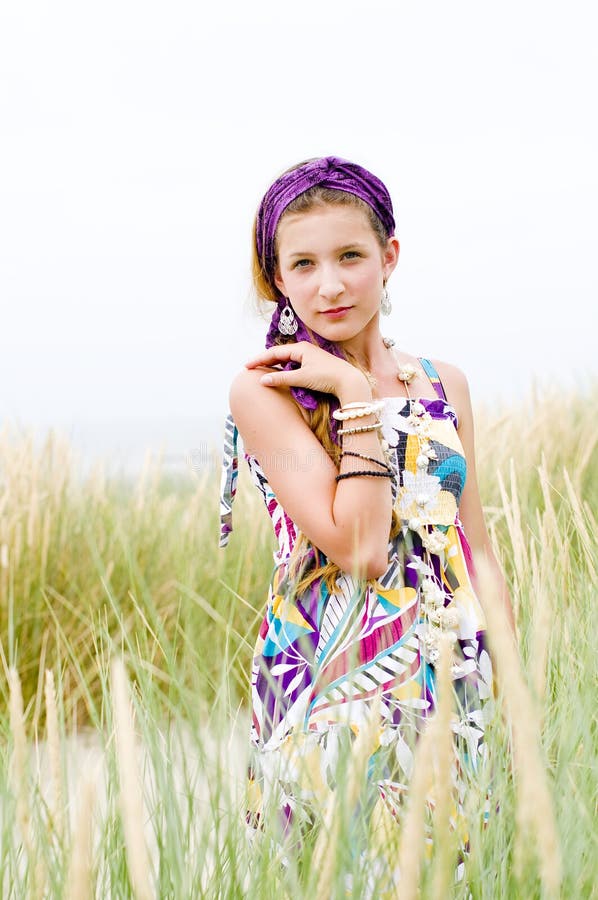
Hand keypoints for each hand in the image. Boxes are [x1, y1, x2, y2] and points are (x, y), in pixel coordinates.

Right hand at [245, 341, 369, 399]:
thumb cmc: (327, 377)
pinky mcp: (314, 364)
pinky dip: (284, 368)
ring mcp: (310, 356)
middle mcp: (304, 349)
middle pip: (279, 353)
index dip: (259, 359)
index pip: (274, 352)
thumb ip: (281, 379)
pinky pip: (294, 363)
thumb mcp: (302, 378)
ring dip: (274, 364)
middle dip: (264, 360)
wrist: (349, 381)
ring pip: (286, 358)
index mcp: (300, 348)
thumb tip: (262, 380)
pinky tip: (280, 373)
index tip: (246, 366)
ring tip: (262, 370)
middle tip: (250, 368)